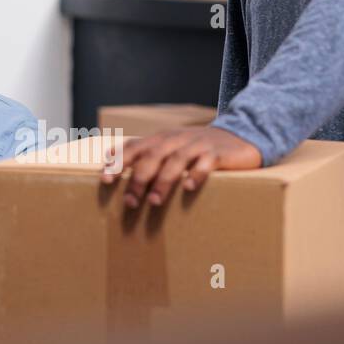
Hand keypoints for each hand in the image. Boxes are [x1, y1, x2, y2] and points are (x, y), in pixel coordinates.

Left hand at [100, 126, 262, 207]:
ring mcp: (197, 145)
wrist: (238, 140)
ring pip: (176, 160)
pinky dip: (197, 174)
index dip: (119, 162)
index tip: (106, 180)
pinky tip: (190, 189)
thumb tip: (111, 163)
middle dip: (138, 179)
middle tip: (130, 203)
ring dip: (163, 181)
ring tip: (154, 202)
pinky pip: (206, 162)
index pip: (134, 147)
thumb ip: (145, 155)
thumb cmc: (195, 150)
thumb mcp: (170, 148)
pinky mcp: (217, 153)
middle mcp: (176, 139)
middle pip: (152, 156)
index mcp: (160, 139)